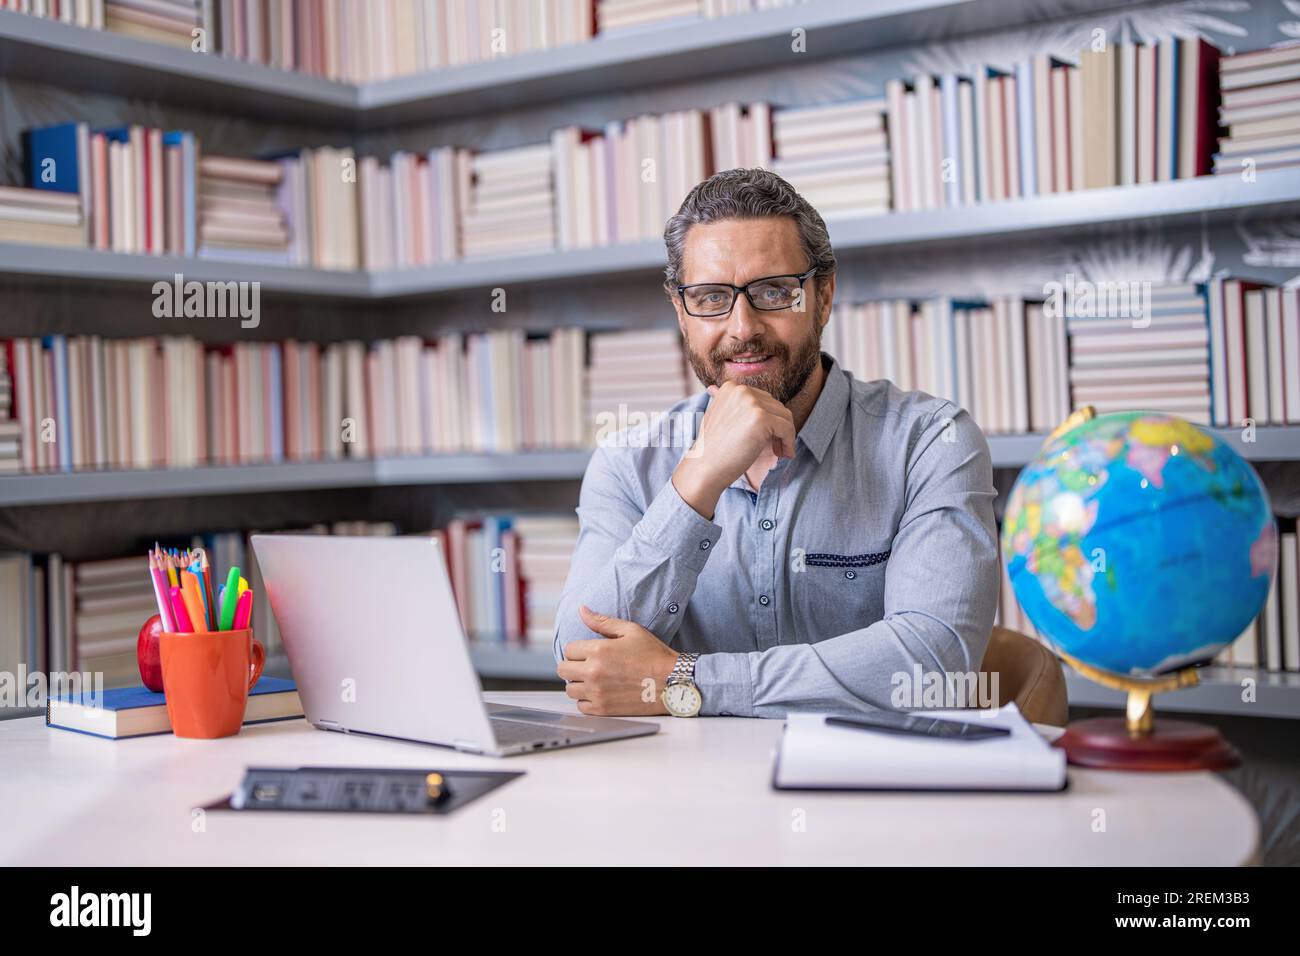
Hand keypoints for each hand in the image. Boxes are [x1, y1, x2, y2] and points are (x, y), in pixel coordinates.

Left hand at [556, 606, 678, 715]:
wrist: (672, 682)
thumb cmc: (654, 655)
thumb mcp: (631, 630)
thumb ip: (602, 621)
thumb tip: (582, 610)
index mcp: (598, 650)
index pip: (569, 649)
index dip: (578, 650)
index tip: (588, 652)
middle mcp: (594, 672)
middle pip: (563, 669)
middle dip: (573, 665)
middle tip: (587, 665)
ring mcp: (597, 692)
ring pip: (570, 689)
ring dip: (578, 684)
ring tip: (594, 679)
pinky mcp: (603, 709)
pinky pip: (581, 706)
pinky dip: (586, 700)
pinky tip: (599, 693)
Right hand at [672, 381, 795, 517]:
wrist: (704, 468)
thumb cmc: (714, 449)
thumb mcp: (721, 418)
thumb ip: (733, 406)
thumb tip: (733, 397)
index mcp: (731, 387)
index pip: (764, 400)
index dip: (769, 419)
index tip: (768, 437)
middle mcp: (741, 390)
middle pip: (776, 406)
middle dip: (779, 427)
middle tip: (777, 448)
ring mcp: (751, 402)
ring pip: (785, 416)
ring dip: (786, 436)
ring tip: (780, 452)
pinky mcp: (761, 418)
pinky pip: (787, 428)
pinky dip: (789, 443)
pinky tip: (785, 454)